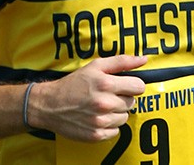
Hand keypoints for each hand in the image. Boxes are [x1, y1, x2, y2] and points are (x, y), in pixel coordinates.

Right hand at [29, 55, 147, 141]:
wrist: (49, 105)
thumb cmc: (73, 83)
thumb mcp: (95, 66)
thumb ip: (122, 62)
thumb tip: (144, 59)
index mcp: (106, 84)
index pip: (139, 86)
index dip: (132, 85)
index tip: (124, 86)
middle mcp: (104, 103)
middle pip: (132, 102)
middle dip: (122, 98)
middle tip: (107, 95)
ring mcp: (100, 121)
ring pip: (125, 117)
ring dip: (116, 113)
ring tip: (100, 107)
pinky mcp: (96, 135)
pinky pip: (116, 131)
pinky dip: (109, 126)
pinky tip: (96, 117)